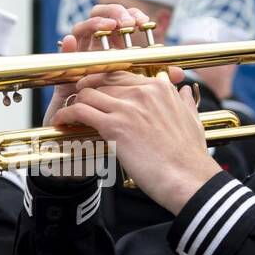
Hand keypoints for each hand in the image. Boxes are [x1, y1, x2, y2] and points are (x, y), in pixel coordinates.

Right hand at [42, 4, 185, 125]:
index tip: (145, 22)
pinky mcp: (65, 74)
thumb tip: (179, 74)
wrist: (92, 144)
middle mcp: (99, 52)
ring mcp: (81, 61)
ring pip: (83, 29)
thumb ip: (158, 83)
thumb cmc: (119, 120)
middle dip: (115, 13)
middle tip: (128, 22)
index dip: (134, 16)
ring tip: (109, 26)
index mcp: (118, 52)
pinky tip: (71, 41)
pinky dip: (67, 44)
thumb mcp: (141, 99)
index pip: (124, 22)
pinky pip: (63, 56)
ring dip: (96, 23)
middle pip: (103, 19)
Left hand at [52, 69, 219, 213]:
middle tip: (76, 99)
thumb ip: (185, 103)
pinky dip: (66, 115)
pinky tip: (61, 122)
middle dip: (87, 88)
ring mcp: (128, 108)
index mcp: (160, 88)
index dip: (105, 82)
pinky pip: (81, 111)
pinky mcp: (115, 126)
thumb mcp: (193, 121)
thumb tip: (184, 90)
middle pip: (103, 80)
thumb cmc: (191, 158)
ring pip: (88, 93)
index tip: (96, 91)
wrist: (189, 179)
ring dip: (74, 102)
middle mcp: (143, 92)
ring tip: (67, 113)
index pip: (123, 75)